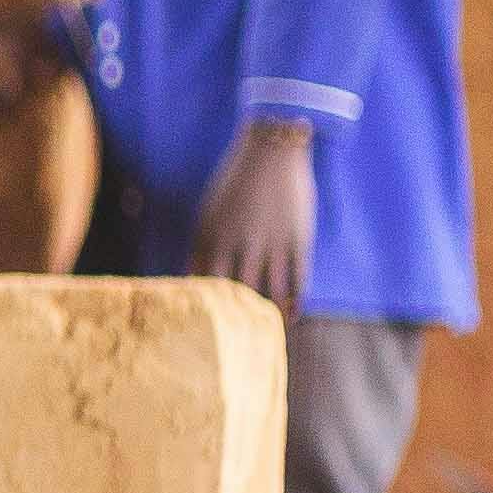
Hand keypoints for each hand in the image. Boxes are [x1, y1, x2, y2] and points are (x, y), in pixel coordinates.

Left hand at [190, 117, 314, 312]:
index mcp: (214, 239)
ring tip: (267, 330)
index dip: (208, 309)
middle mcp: (242, 246)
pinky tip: (291, 314)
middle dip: (239, 319)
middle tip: (239, 341)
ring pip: (270, 292)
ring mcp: (273, 244)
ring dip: (269, 314)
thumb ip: (202, 249)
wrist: (271, 152)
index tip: (209, 329)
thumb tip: (194, 282)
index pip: (207, 286)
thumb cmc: (234, 185)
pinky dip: (295, 301)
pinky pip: (297, 280)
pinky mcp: (298, 240)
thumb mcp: (208, 215)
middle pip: (238, 295)